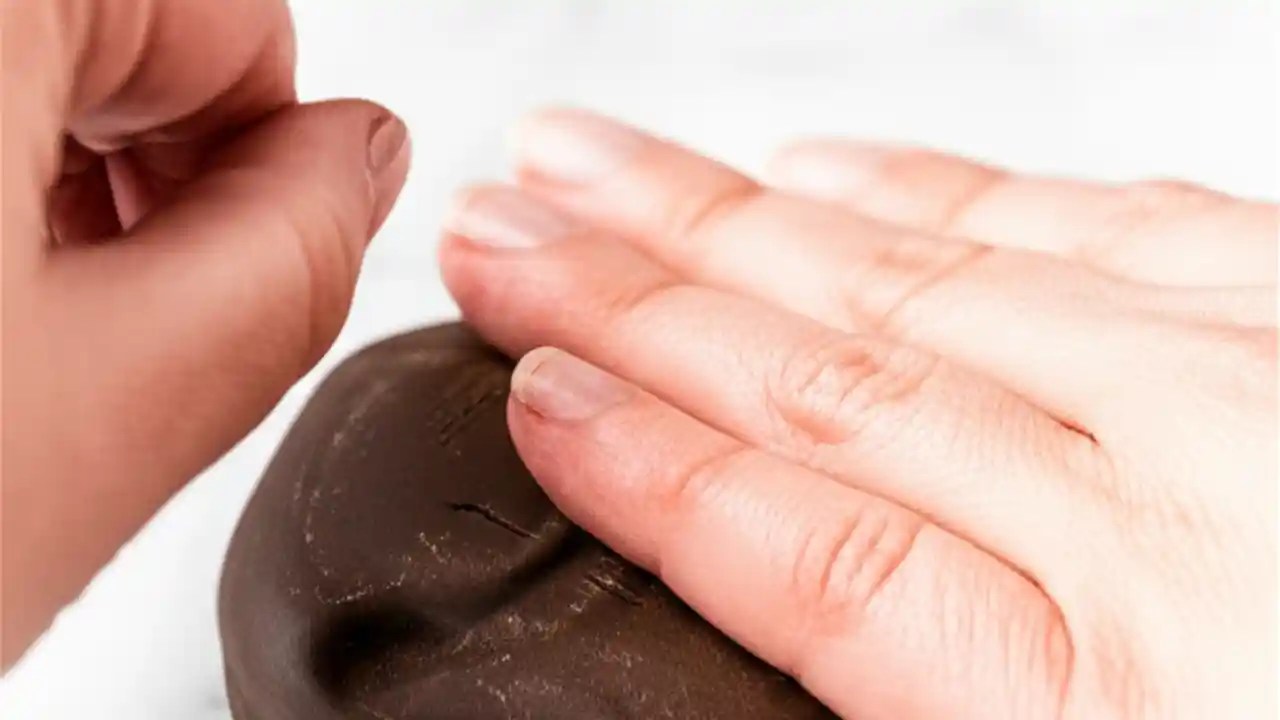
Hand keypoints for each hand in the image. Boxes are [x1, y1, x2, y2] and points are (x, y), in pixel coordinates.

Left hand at [1, 0, 408, 665]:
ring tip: (12, 335)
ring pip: (27, 57)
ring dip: (53, 185)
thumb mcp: (113, 405)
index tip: (222, 270)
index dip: (268, 167)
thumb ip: (297, 255)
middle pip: (128, 29)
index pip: (240, 18)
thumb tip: (363, 159)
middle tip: (100, 329)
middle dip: (157, 176)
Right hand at [439, 109, 1275, 717]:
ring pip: (914, 274)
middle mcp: (1173, 510)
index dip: (648, 474)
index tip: (532, 391)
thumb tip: (776, 627)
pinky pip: (1080, 217)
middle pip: (825, 384)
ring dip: (724, 220)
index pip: (815, 559)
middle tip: (496, 239)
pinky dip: (929, 188)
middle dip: (629, 302)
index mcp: (1111, 696)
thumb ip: (937, 696)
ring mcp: (1242, 378)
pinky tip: (822, 171)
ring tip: (589, 173)